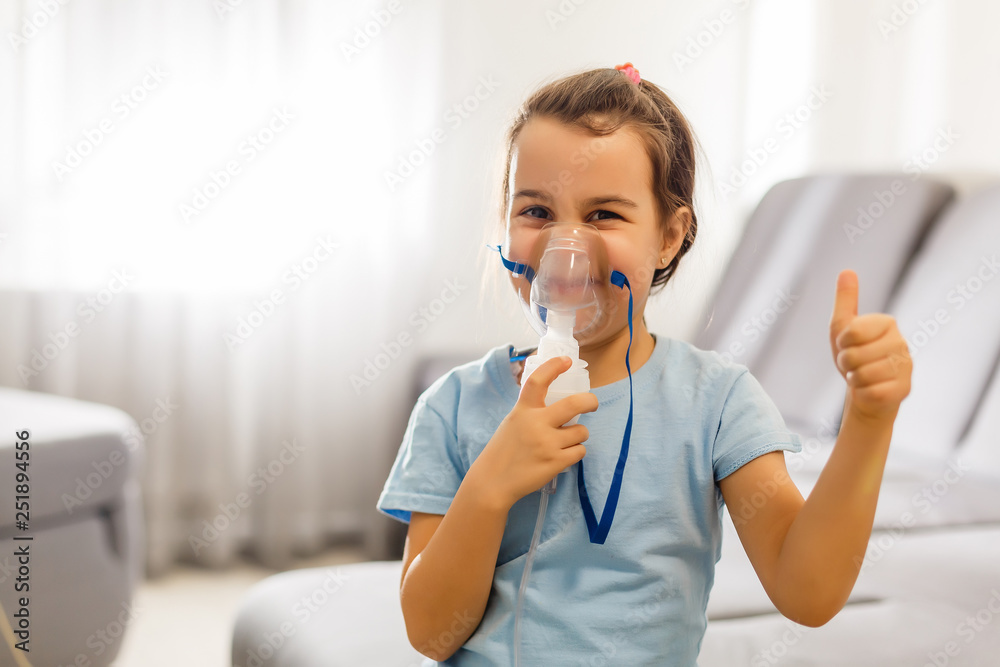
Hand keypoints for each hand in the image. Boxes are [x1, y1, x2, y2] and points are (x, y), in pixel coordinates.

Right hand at [468, 356, 597, 510]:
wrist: (493, 482)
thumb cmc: (504, 451)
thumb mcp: (513, 422)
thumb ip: (532, 412)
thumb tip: (560, 406)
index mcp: (523, 410)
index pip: (538, 381)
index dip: (554, 367)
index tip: (566, 361)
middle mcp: (536, 424)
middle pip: (575, 404)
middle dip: (590, 401)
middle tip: (592, 403)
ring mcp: (547, 444)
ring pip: (581, 431)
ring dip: (578, 435)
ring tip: (566, 441)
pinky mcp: (555, 463)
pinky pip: (580, 451)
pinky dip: (575, 452)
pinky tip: (563, 455)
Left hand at [829, 269, 911, 422]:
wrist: (866, 388)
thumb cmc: (854, 354)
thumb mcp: (842, 327)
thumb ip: (845, 300)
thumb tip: (847, 270)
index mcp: (887, 323)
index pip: (852, 331)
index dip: (842, 342)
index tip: (847, 344)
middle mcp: (901, 342)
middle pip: (854, 355)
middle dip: (846, 363)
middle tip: (854, 363)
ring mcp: (906, 367)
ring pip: (863, 375)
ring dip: (854, 379)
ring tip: (862, 375)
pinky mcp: (905, 389)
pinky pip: (872, 392)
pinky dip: (862, 393)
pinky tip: (870, 389)